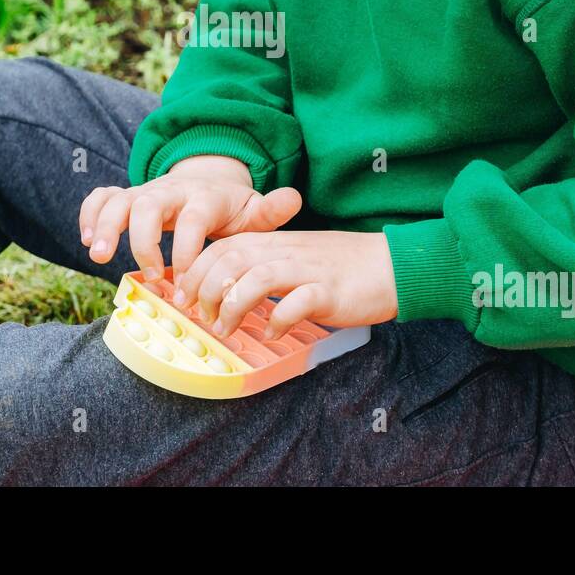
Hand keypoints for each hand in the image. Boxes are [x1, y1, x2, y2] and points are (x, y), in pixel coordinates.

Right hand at [78, 156, 302, 281]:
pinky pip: (101, 197)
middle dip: (142, 239)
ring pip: (119, 199)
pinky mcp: (128, 198)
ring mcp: (146, 193)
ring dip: (105, 226)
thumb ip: (270, 211)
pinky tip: (86, 241)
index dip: (186, 251)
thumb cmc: (231, 210)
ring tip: (97, 255)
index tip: (183, 285)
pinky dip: (89, 214)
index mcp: (204, 197)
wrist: (209, 183)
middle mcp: (171, 191)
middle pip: (149, 204)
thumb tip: (294, 198)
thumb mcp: (252, 212)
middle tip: (147, 274)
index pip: (192, 220)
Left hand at [172, 230, 398, 337]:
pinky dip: (277, 319)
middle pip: (231, 260)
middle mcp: (286, 251)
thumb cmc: (340, 266)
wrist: (391, 264)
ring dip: (234, 306)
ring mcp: (307, 270)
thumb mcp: (294, 258)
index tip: (183, 298)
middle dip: (206, 290)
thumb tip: (226, 291)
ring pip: (257, 278)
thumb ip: (262, 267)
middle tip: (201, 317)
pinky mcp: (329, 291)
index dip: (195, 272)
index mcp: (274, 241)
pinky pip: (296, 303)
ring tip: (227, 329)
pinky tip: (272, 332)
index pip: (222, 247)